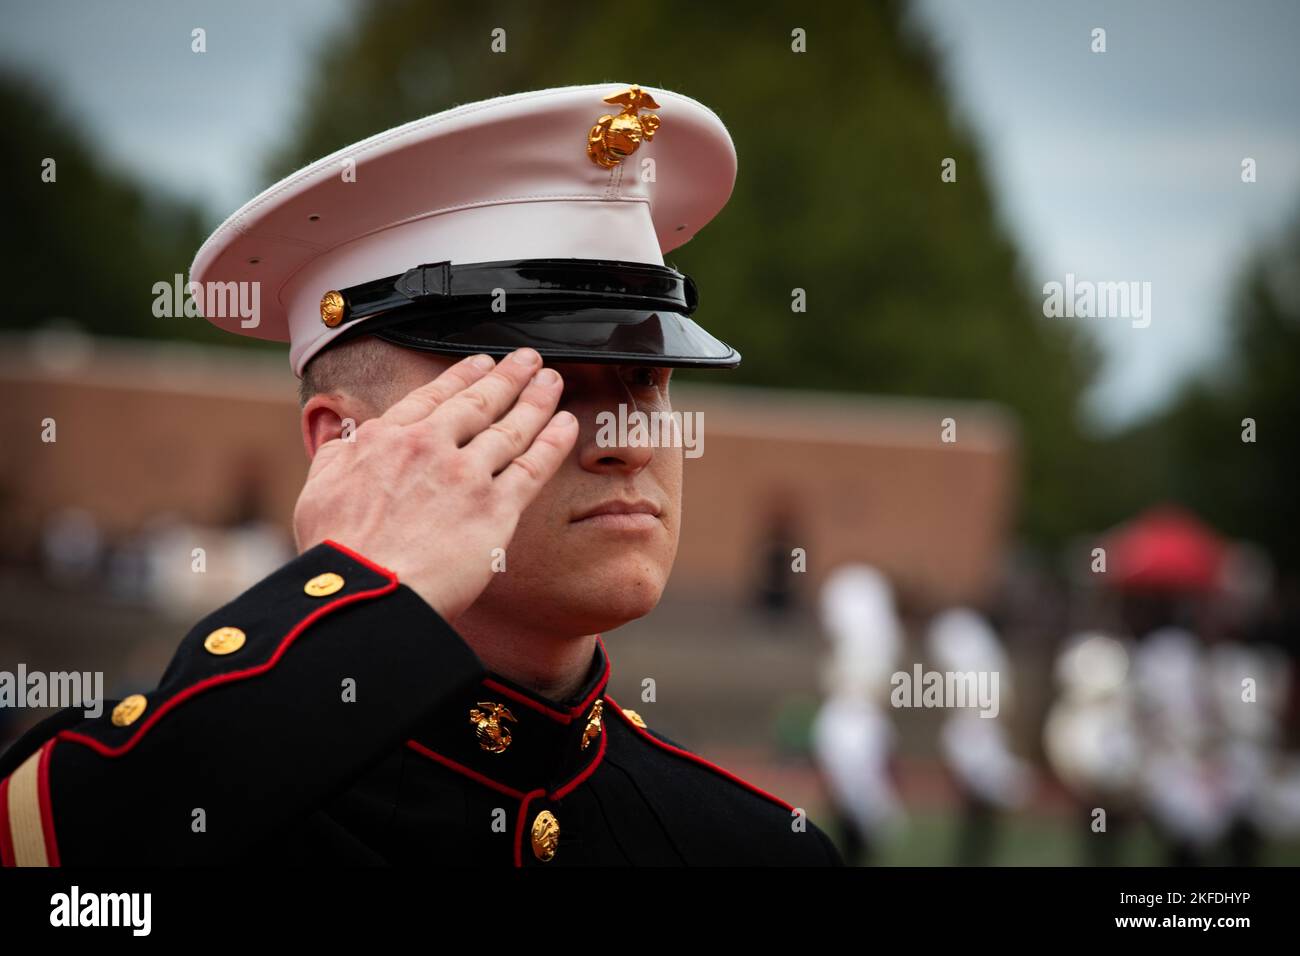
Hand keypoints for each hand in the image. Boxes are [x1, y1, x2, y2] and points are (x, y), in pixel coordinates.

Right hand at [292, 347, 576, 619]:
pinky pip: (533, 467)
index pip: (433, 396)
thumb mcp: (318, 489)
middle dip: (508, 376)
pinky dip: (554, 442)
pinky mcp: (495, 509)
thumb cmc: (337, 553)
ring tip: (552, 381)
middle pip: (479, 403)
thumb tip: (343, 438)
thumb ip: (336, 456)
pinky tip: (567, 424)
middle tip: (528, 359)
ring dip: (536, 400)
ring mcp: (466, 476)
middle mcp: (431, 447)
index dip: (462, 376)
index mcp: (387, 439)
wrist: (363, 592)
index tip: (481, 363)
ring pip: (511, 428)